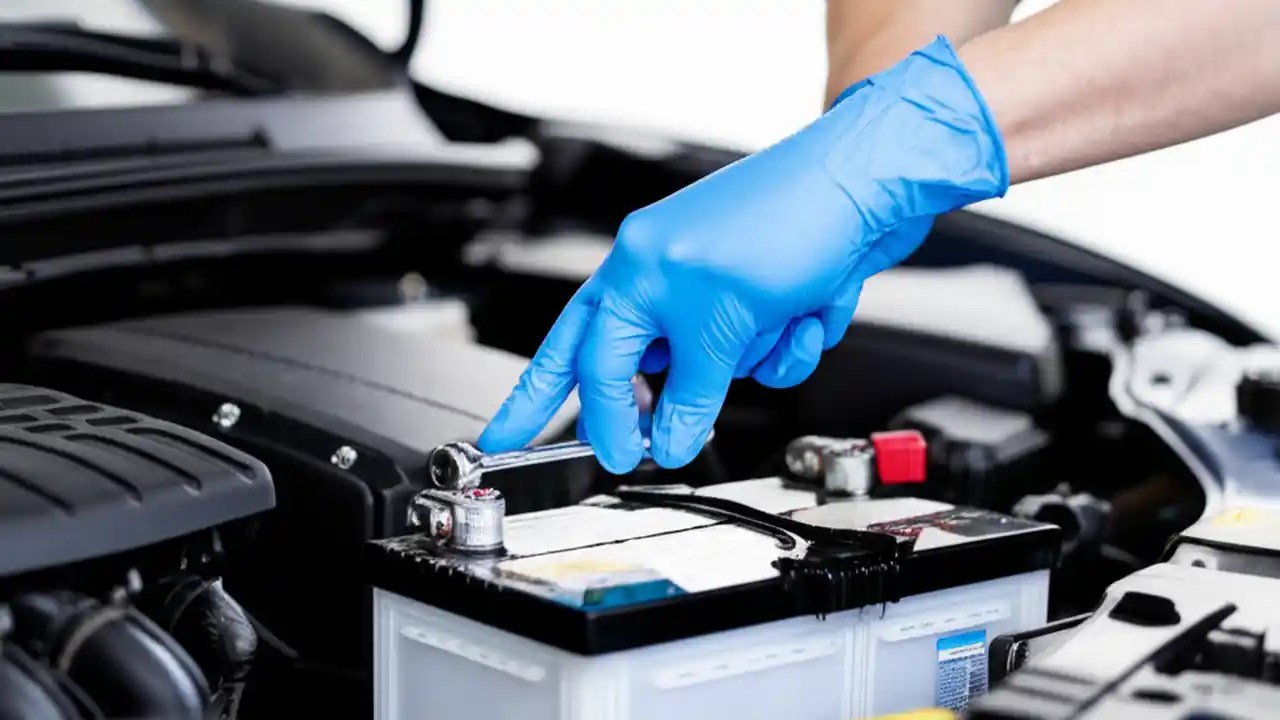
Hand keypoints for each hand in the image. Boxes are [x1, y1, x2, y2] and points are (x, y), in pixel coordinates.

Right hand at [479, 37, 1007, 472]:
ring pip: (711, 367)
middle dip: (627, 408)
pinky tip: (809, 315)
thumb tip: (667, 442)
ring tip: (774, 328)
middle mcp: (667, 274)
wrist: (872, 181)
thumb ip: (690, 392)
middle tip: (617, 450)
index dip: (600, 416)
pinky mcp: (761, 297)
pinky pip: (761, 353)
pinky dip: (788, 345)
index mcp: (637, 268)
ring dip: (748, 362)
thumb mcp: (725, 321)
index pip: (595, 361)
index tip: (611, 457)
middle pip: (630, 364)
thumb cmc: (788, 217)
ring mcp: (716, 287)